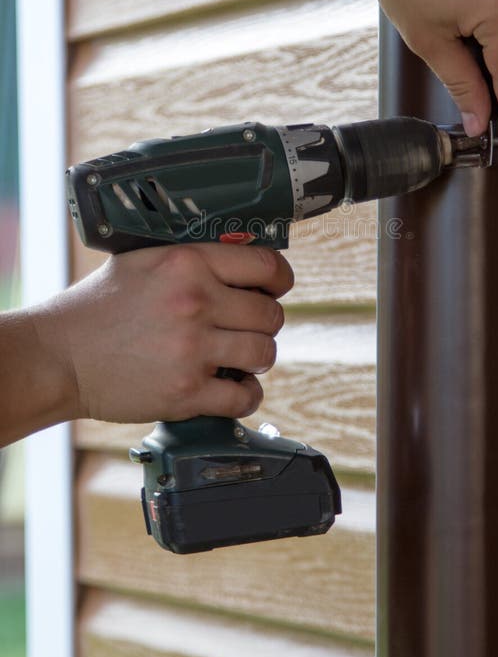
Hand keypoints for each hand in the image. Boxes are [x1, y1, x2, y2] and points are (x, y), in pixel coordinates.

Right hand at [33, 244, 293, 423]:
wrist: (59, 356)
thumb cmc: (99, 307)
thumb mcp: (144, 260)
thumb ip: (193, 259)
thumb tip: (240, 263)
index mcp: (188, 263)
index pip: (266, 266)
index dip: (280, 279)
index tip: (277, 288)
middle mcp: (196, 302)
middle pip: (271, 315)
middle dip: (266, 322)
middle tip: (248, 327)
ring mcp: (192, 350)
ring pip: (265, 354)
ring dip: (258, 358)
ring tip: (239, 357)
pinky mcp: (186, 392)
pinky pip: (244, 397)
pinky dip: (246, 395)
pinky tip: (235, 388)